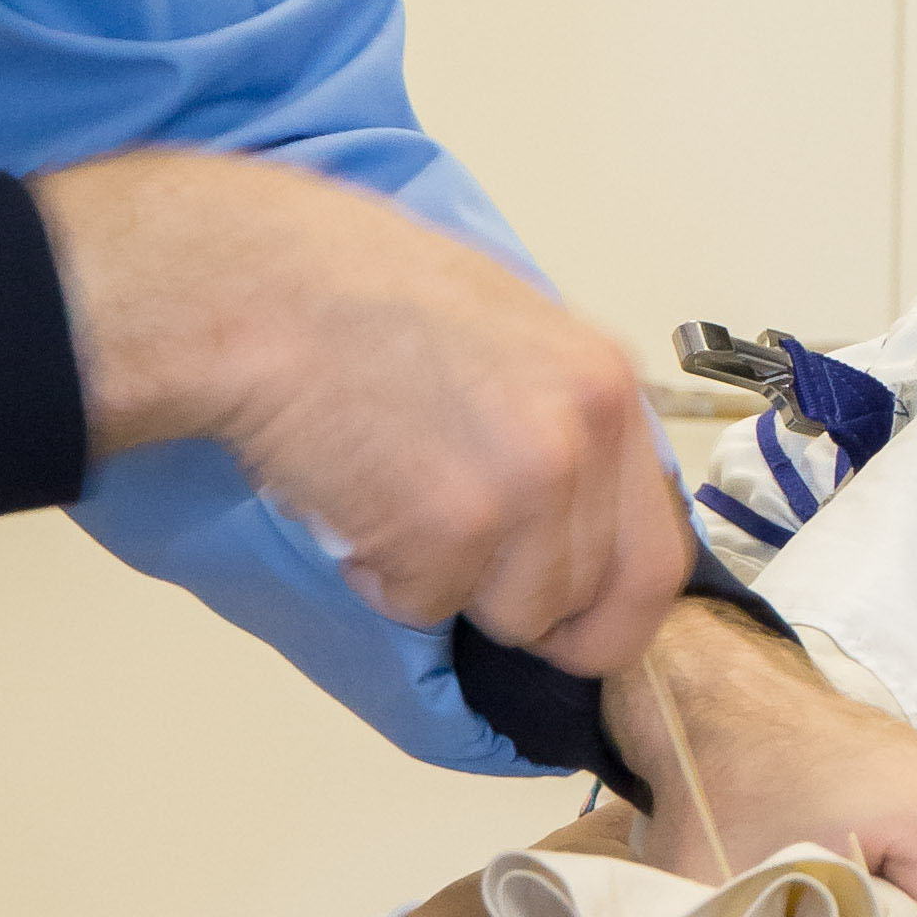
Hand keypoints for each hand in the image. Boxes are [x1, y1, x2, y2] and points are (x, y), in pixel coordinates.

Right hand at [36, 148, 687, 676]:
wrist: (258, 289)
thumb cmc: (356, 294)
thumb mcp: (508, 333)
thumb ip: (559, 421)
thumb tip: (577, 512)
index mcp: (607, 384)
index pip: (658, 555)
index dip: (611, 611)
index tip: (573, 627)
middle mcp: (585, 436)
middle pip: (590, 600)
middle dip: (523, 606)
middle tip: (456, 564)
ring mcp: (524, 486)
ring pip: (512, 613)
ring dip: (446, 583)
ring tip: (391, 498)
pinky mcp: (449, 530)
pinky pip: (425, 605)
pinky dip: (380, 576)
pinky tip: (351, 497)